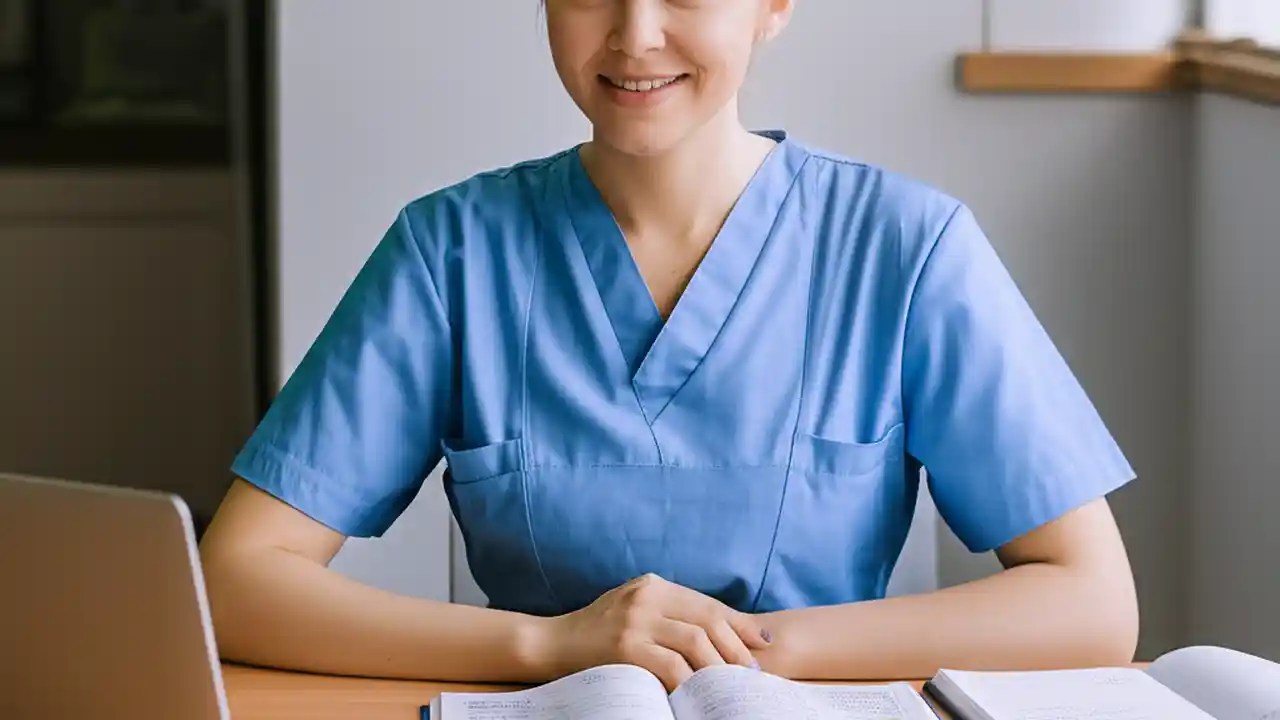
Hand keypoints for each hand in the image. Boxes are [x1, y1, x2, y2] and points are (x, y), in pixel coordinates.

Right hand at [543, 573, 772, 690]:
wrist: (551, 643)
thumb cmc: (597, 632)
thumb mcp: (635, 610)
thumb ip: (670, 614)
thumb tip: (722, 634)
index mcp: (653, 584)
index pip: (707, 604)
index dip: (739, 625)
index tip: (762, 644)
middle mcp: (647, 596)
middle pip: (707, 621)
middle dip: (735, 648)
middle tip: (750, 673)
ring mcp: (635, 620)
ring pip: (695, 641)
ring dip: (717, 666)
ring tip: (729, 685)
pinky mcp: (625, 646)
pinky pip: (671, 665)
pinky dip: (689, 681)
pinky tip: (696, 693)